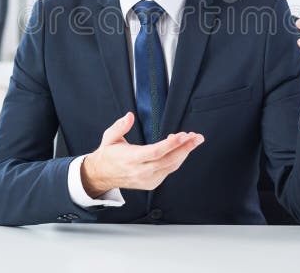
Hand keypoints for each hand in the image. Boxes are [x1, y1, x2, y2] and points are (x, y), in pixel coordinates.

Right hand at [80, 112, 204, 197]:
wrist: (102, 175)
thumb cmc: (108, 155)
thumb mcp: (110, 137)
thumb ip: (120, 126)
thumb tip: (130, 116)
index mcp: (130, 159)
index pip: (155, 152)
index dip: (171, 144)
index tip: (183, 136)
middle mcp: (140, 171)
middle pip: (168, 160)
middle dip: (185, 148)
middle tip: (197, 137)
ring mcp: (147, 179)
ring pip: (171, 166)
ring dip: (184, 153)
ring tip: (193, 140)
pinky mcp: (151, 183)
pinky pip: (168, 170)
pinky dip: (177, 159)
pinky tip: (181, 149)